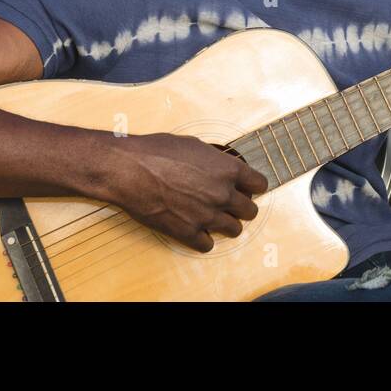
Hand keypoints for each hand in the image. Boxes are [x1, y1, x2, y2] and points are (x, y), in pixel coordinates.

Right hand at [103, 132, 267, 251]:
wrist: (130, 169)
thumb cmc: (157, 151)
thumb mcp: (194, 145)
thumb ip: (214, 160)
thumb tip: (220, 166)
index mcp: (228, 169)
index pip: (260, 183)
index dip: (254, 186)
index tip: (247, 188)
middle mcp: (223, 193)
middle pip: (251, 210)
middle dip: (243, 208)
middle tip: (232, 206)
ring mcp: (207, 215)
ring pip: (235, 230)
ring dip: (227, 225)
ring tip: (216, 219)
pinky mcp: (188, 232)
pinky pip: (208, 245)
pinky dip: (203, 239)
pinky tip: (196, 230)